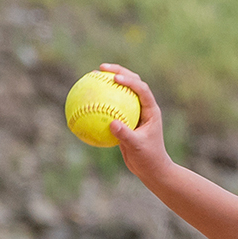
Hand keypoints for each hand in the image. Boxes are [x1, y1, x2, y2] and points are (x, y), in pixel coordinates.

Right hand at [100, 63, 172, 180]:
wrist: (151, 170)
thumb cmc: (148, 159)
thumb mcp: (137, 148)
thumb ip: (125, 135)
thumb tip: (112, 124)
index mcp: (151, 110)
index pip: (141, 89)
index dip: (129, 80)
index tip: (115, 78)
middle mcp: (144, 108)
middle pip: (132, 82)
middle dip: (118, 71)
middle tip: (101, 68)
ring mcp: (135, 112)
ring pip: (121, 92)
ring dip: (108, 82)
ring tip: (92, 76)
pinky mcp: (126, 120)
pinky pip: (111, 107)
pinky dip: (100, 102)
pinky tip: (85, 100)